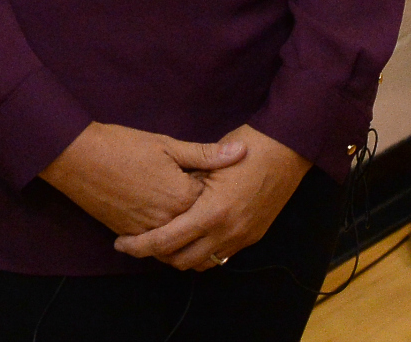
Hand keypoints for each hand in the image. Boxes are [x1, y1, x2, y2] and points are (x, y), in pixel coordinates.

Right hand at [39, 122, 248, 237]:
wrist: (79, 158)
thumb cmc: (123, 146)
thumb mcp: (167, 145)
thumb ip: (206, 154)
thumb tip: (243, 152)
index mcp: (183, 197)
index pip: (213, 201)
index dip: (215, 188)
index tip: (213, 175)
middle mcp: (169, 221)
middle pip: (198, 225)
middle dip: (203, 211)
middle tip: (198, 190)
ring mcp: (148, 232)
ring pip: (178, 241)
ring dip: (185, 230)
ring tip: (185, 210)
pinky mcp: (130, 235)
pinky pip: (155, 245)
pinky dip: (163, 236)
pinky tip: (165, 219)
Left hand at [111, 125, 308, 270]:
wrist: (289, 148)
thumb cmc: (248, 146)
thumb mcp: (209, 160)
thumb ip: (185, 183)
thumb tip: (159, 198)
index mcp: (211, 213)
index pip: (165, 242)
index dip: (139, 246)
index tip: (121, 243)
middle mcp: (227, 232)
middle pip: (181, 261)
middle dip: (158, 256)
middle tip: (141, 242)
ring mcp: (243, 237)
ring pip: (203, 263)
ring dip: (182, 256)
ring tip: (165, 239)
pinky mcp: (253, 236)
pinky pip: (222, 255)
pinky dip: (203, 251)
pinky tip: (193, 235)